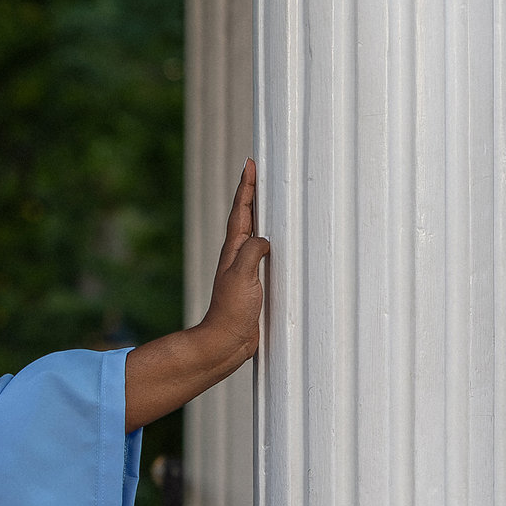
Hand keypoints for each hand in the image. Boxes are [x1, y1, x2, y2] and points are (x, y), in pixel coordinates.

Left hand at [198, 160, 267, 366]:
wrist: (226, 341)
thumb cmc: (230, 311)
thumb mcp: (242, 275)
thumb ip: (253, 251)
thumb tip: (265, 238)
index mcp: (234, 249)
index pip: (241, 210)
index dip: (246, 186)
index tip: (250, 163)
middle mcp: (238, 255)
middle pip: (248, 216)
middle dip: (253, 192)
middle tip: (260, 170)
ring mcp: (246, 268)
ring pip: (256, 232)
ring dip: (262, 213)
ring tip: (270, 197)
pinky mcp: (255, 282)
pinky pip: (265, 251)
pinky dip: (272, 238)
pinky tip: (279, 241)